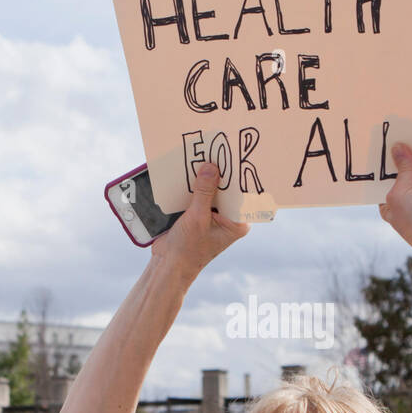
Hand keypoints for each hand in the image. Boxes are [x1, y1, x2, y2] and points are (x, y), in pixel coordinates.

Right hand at [150, 161, 249, 277]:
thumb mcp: (197, 218)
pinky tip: (189, 169)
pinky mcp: (199, 212)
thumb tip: (211, 167)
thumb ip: (204, 192)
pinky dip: (194, 184)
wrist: (168, 264)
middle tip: (218, 148)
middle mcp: (228, 217)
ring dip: (206, 176)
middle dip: (221, 172)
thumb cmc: (187, 249)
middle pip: (228, 189)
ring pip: (212, 189)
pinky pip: (199, 194)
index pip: (243, 194)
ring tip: (203, 154)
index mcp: (237, 222)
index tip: (235, 156)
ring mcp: (214, 214)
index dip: (239, 175)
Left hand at [378, 142, 411, 260]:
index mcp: (392, 202)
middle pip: (405, 168)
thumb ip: (402, 170)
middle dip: (403, 152)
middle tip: (398, 126)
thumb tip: (400, 148)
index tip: (379, 139)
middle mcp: (410, 196)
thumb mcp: (400, 195)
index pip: (384, 178)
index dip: (382, 161)